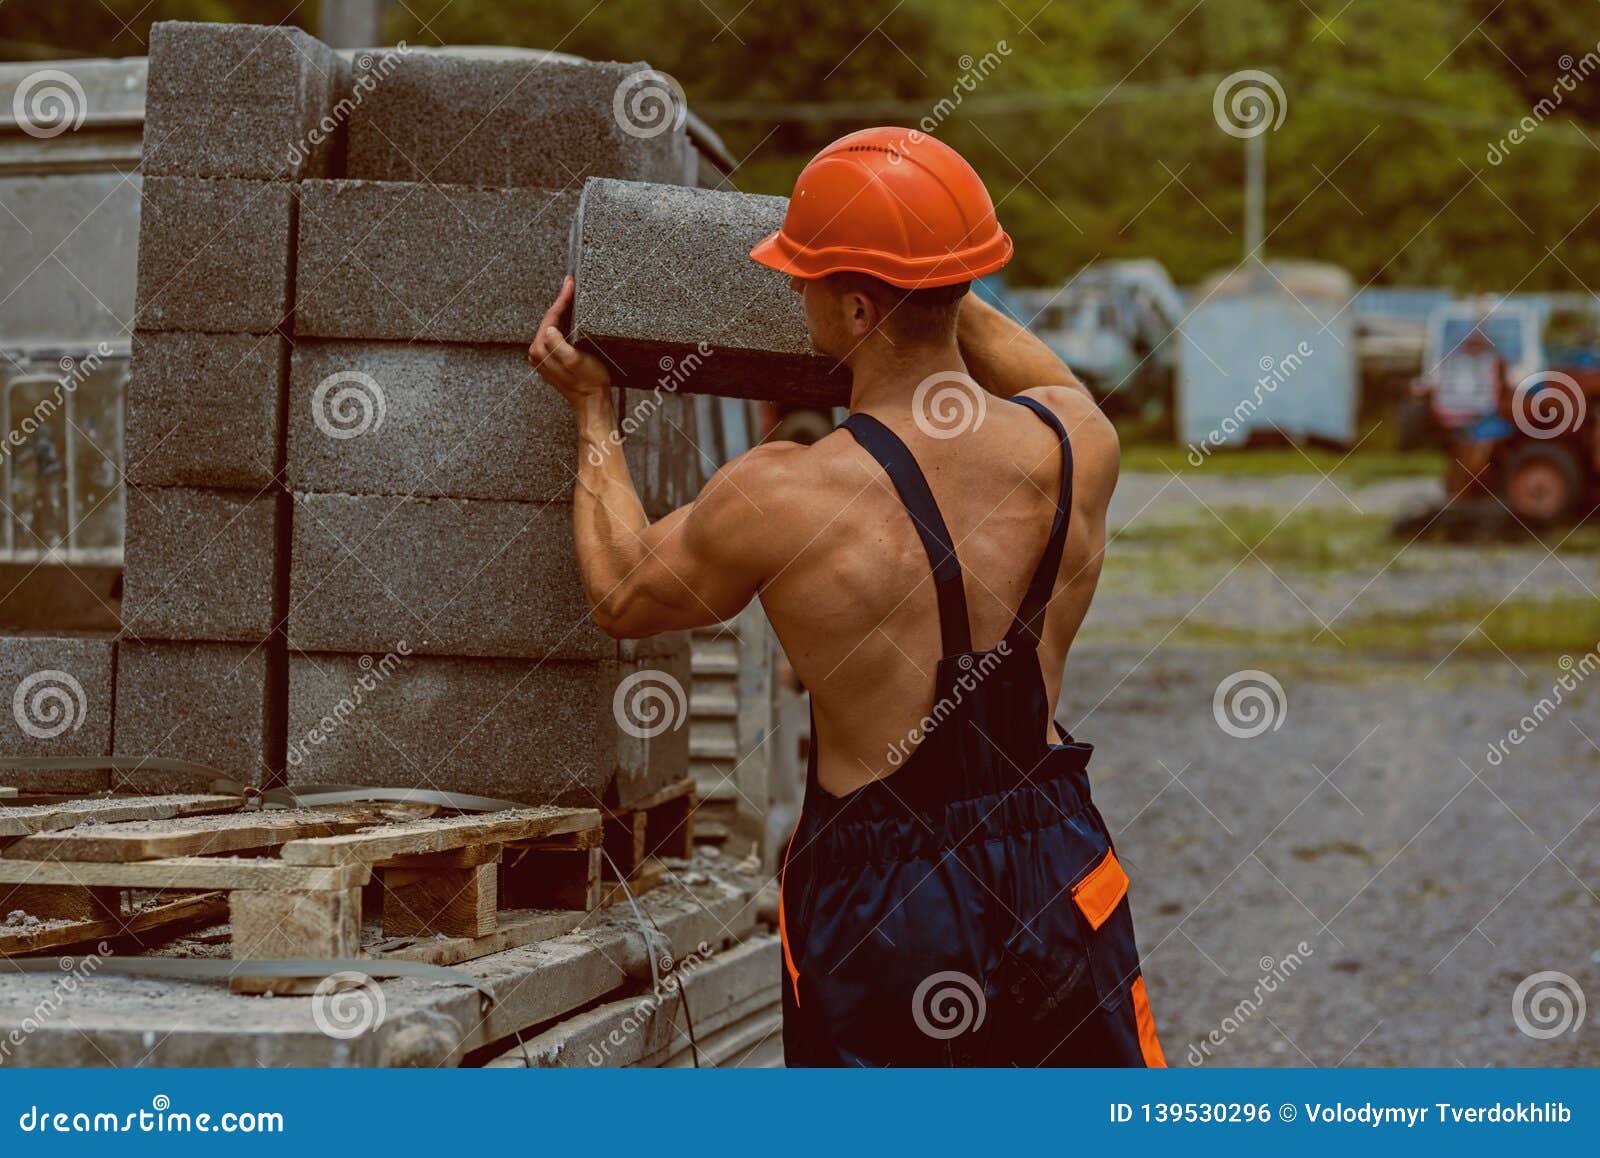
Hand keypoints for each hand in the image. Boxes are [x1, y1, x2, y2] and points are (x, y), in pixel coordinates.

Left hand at [528, 276, 611, 402]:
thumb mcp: (575, 361)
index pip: (551, 317)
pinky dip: (563, 324)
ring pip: (552, 327)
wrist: (592, 402)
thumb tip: (549, 328)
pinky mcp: (552, 361)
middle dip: (561, 302)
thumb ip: (559, 345)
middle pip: (550, 320)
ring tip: (571, 296)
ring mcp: (544, 358)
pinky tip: (571, 317)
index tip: (569, 283)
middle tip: (570, 284)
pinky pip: (555, 337)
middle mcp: (537, 353)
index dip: (561, 298)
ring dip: (562, 312)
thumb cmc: (589, 382)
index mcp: (541, 350)